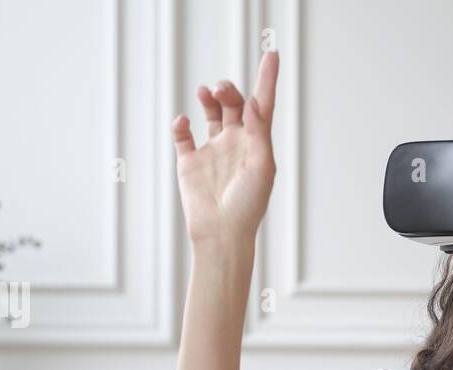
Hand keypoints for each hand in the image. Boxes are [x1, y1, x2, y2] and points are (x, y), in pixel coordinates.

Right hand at [173, 49, 279, 244]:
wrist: (221, 234)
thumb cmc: (248, 206)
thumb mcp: (262, 167)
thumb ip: (259, 132)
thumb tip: (253, 103)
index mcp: (256, 144)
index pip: (262, 105)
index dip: (267, 80)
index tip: (272, 54)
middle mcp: (235, 144)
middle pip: (234, 104)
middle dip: (228, 90)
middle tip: (220, 89)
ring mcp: (212, 152)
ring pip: (210, 114)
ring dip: (208, 98)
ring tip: (205, 92)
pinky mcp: (190, 163)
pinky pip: (183, 136)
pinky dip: (180, 124)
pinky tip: (183, 121)